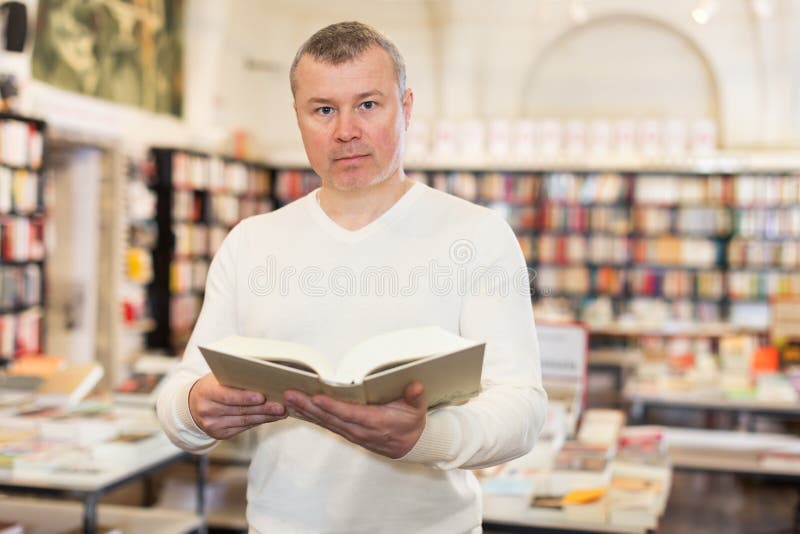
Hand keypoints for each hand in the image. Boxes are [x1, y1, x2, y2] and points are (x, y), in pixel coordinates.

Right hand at [188, 373, 286, 439]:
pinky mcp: (220, 434)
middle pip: (240, 410)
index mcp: (206, 392)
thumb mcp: (217, 377)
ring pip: (245, 421)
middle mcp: (207, 411)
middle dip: (263, 408)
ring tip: (281, 412)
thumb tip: (262, 375)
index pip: (227, 396)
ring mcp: (213, 425)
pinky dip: (259, 422)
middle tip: (281, 406)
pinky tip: (271, 417)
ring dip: (265, 417)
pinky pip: (244, 428)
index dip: (245, 397)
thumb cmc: (212, 386)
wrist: (193, 405)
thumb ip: (235, 377)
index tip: (262, 396)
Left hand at [283, 382, 426, 458]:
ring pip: (325, 422)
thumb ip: (414, 397)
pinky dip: (312, 417)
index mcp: (377, 422)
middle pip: (331, 418)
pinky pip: (327, 425)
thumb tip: (415, 386)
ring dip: (306, 411)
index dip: (332, 406)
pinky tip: (299, 409)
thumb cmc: (412, 423)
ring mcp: (352, 434)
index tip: (316, 398)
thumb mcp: (418, 409)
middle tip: (290, 395)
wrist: (411, 445)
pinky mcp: (348, 433)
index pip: (350, 414)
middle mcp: (361, 430)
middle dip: (309, 406)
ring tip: (289, 399)